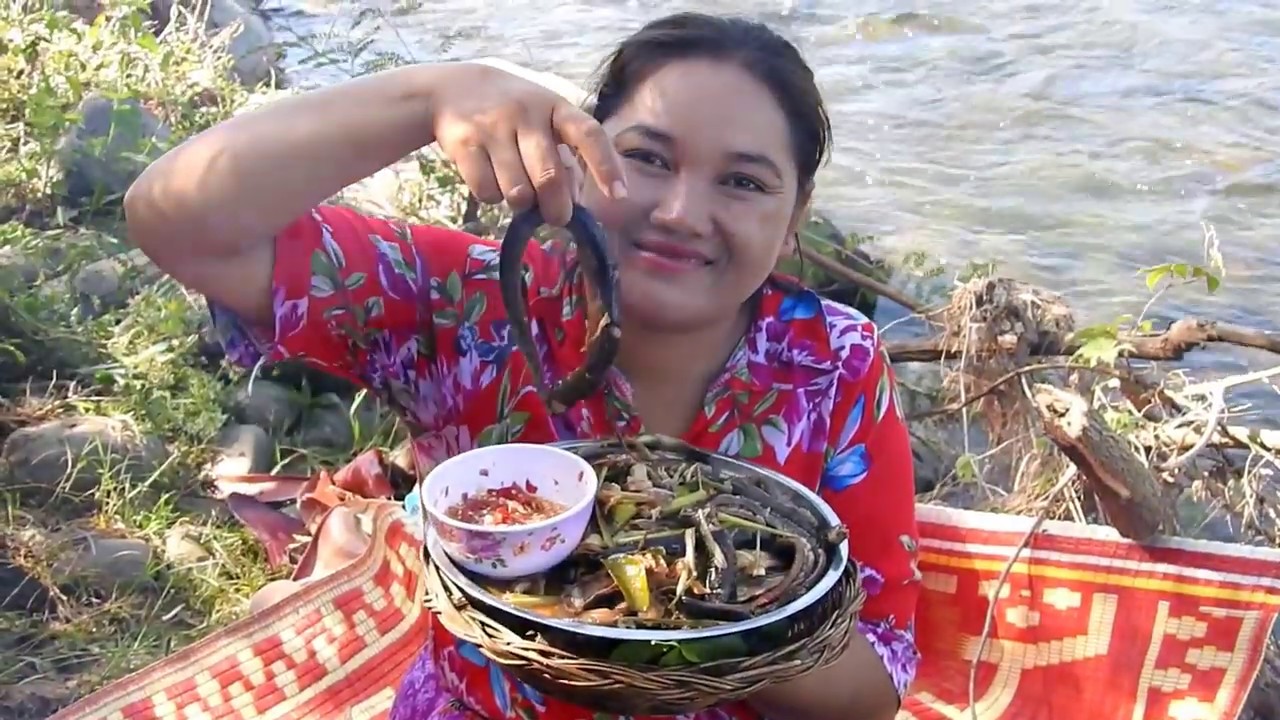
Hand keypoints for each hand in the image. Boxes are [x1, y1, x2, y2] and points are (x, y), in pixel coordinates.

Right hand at [430, 62, 627, 225]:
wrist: (452, 88)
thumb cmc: (513, 113)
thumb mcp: (544, 121)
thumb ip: (565, 158)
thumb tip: (576, 202)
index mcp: (556, 107)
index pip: (588, 134)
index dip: (606, 166)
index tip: (618, 196)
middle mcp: (526, 113)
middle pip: (549, 176)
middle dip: (557, 207)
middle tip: (557, 217)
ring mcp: (493, 126)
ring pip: (517, 191)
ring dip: (521, 203)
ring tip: (518, 192)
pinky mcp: (464, 143)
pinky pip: (486, 191)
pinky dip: (492, 197)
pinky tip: (491, 181)